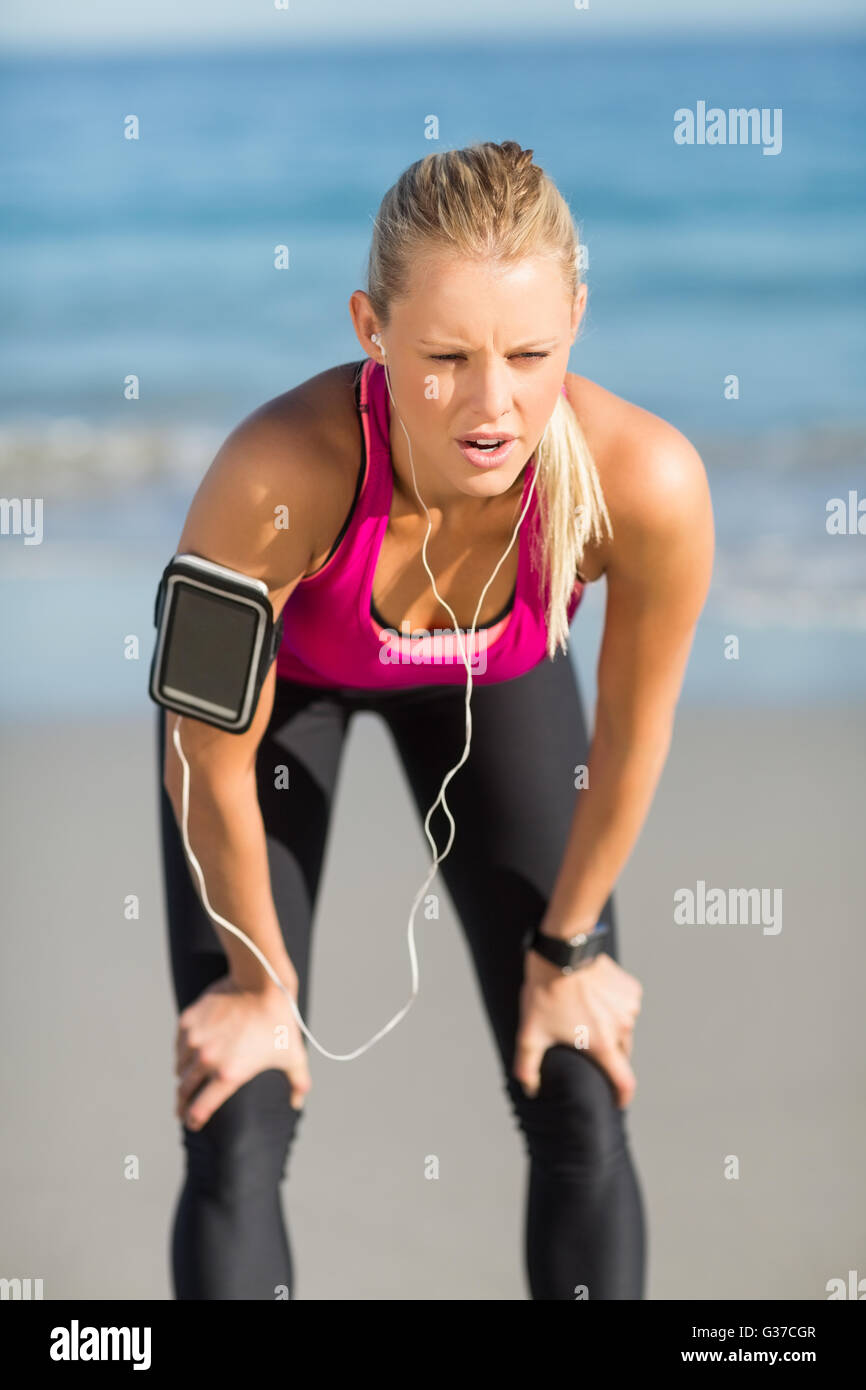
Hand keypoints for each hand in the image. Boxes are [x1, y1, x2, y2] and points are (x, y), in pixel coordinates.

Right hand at [174, 973, 311, 1128]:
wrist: (261, 984)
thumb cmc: (279, 1022)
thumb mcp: (293, 1055)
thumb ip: (299, 1083)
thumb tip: (297, 1102)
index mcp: (228, 1075)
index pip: (199, 1110)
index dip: (193, 1121)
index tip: (192, 1124)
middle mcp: (206, 1060)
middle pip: (183, 1092)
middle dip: (182, 1103)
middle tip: (183, 1107)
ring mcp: (194, 1040)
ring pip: (180, 1068)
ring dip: (184, 1076)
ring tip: (191, 1077)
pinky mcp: (187, 1022)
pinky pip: (179, 1046)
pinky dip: (184, 1052)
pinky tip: (193, 1052)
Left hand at [513, 948, 642, 1108]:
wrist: (562, 951)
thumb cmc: (545, 993)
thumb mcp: (531, 1032)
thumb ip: (528, 1066)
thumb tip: (529, 1089)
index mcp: (602, 1044)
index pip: (623, 1081)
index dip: (622, 1096)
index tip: (618, 1101)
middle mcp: (622, 1028)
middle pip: (621, 1053)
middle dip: (607, 1054)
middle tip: (585, 1042)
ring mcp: (629, 1007)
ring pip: (624, 1028)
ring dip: (611, 1028)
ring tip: (586, 1014)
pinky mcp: (631, 989)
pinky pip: (627, 1006)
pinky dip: (615, 1007)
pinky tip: (596, 997)